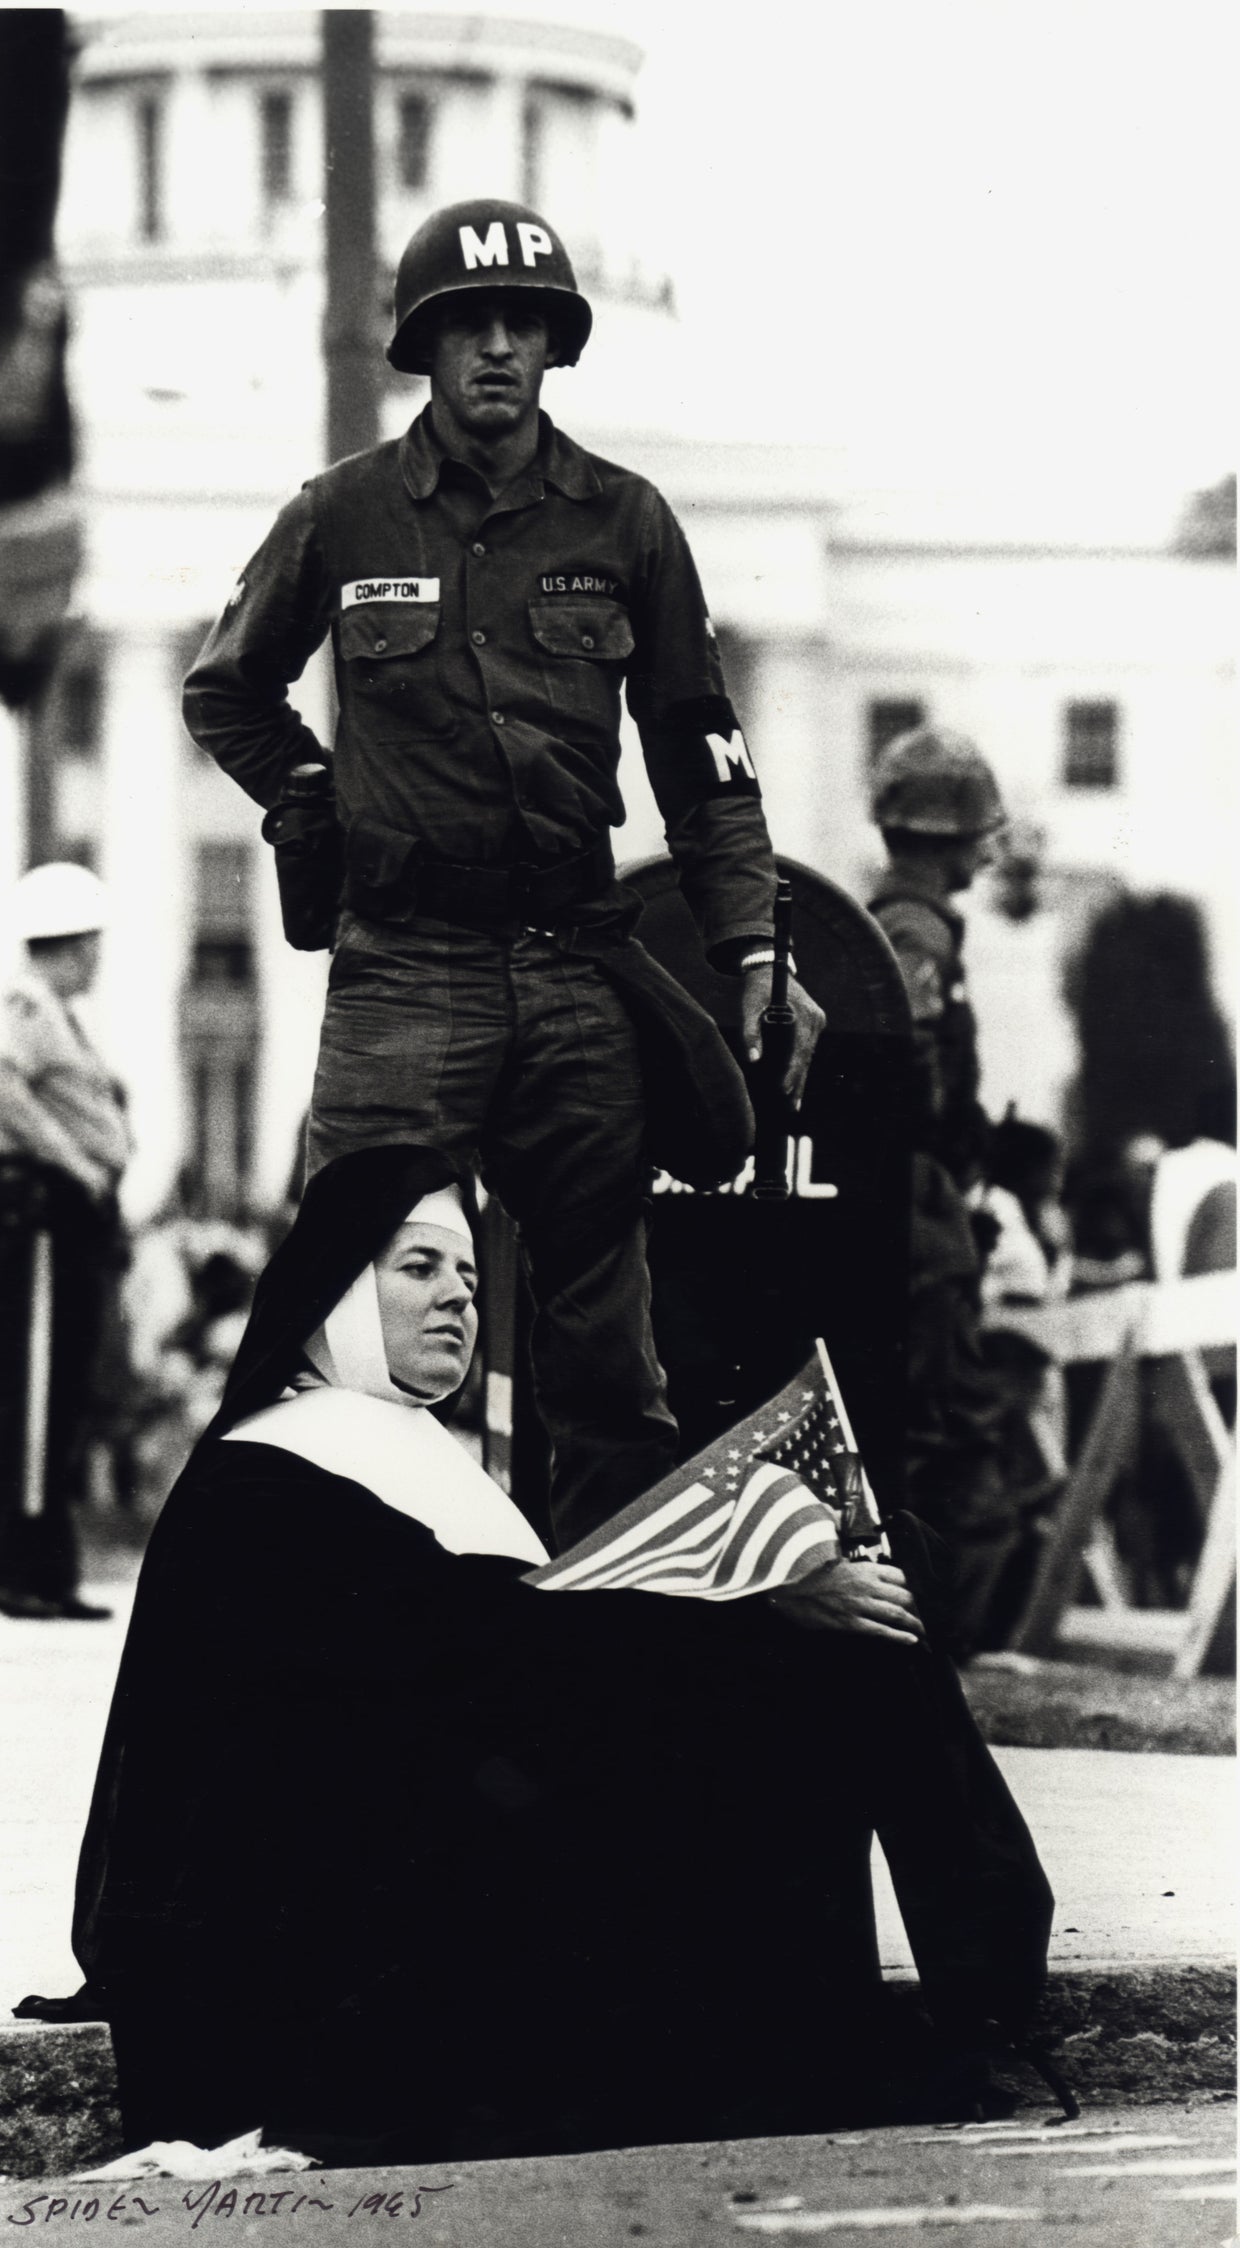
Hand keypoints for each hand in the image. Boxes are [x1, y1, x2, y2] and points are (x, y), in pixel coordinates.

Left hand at [740, 968, 825, 1109]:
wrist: (770, 968)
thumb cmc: (757, 988)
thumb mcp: (749, 1007)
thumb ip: (750, 1032)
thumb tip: (752, 1060)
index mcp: (805, 1013)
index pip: (799, 1049)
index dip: (792, 1071)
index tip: (785, 1089)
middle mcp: (816, 1018)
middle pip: (806, 1056)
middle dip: (798, 1081)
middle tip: (791, 1106)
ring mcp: (817, 1022)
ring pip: (807, 1055)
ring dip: (800, 1078)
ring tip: (793, 1104)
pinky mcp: (813, 1025)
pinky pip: (806, 1049)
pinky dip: (799, 1066)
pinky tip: (795, 1087)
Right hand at [768, 1559, 925, 1644]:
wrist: (786, 1586)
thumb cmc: (809, 1572)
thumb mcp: (835, 1559)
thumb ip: (855, 1560)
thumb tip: (865, 1556)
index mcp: (865, 1567)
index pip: (902, 1575)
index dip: (917, 1587)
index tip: (927, 1596)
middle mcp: (868, 1584)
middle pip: (907, 1596)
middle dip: (924, 1609)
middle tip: (935, 1620)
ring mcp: (860, 1604)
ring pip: (898, 1614)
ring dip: (917, 1625)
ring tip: (929, 1634)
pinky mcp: (850, 1622)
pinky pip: (880, 1630)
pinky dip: (898, 1636)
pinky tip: (911, 1641)